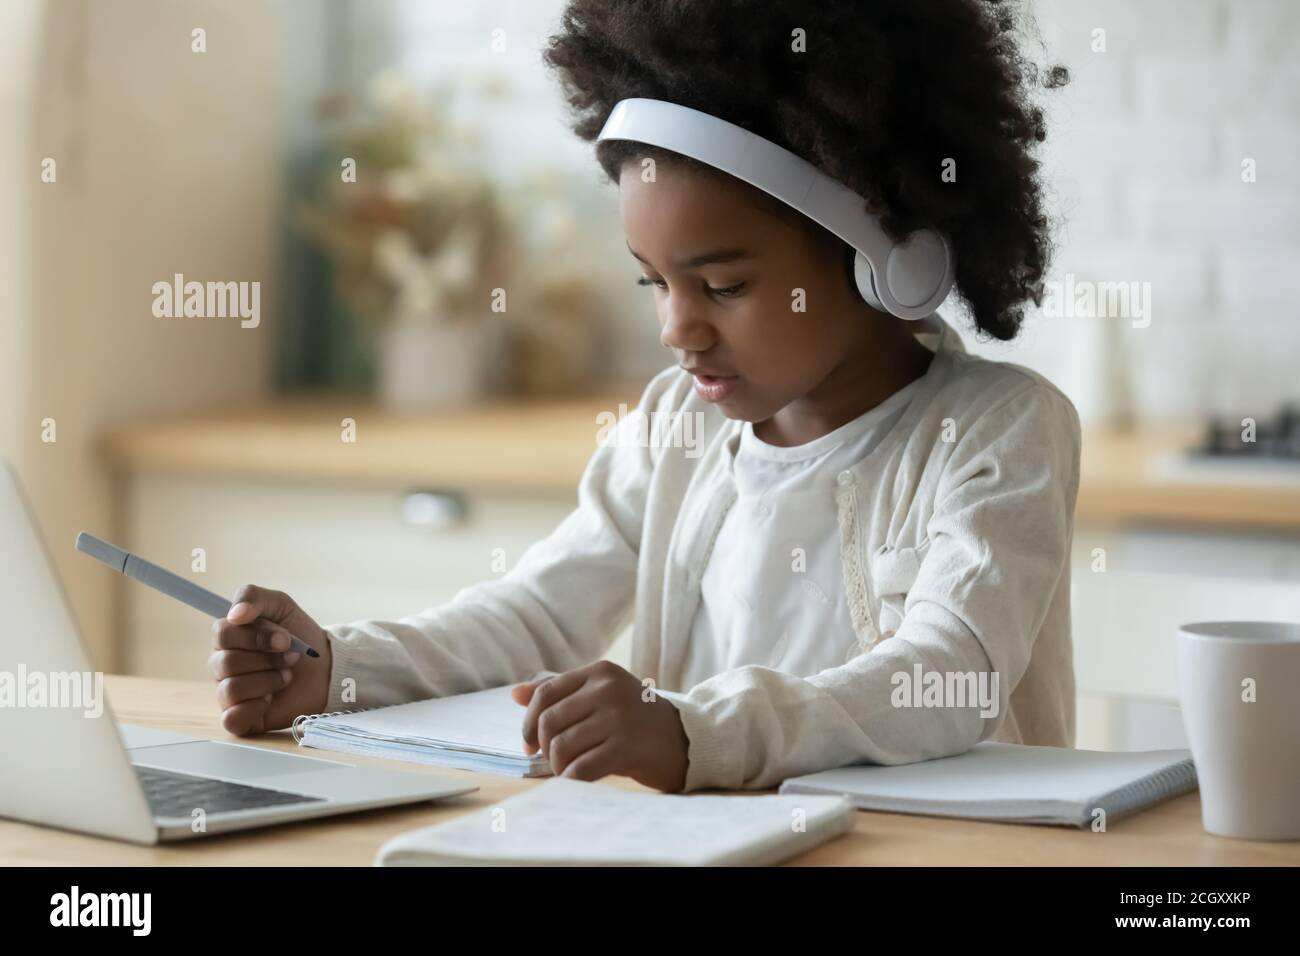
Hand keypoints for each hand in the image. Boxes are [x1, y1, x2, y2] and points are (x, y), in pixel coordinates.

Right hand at [209, 584, 331, 735]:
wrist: (328, 668)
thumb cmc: (302, 637)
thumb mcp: (281, 605)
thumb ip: (253, 597)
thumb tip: (234, 614)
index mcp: (229, 639)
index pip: (221, 634)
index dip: (256, 637)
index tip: (285, 639)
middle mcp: (224, 666)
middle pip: (226, 662)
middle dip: (267, 660)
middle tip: (291, 659)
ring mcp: (230, 693)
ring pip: (231, 689)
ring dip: (268, 681)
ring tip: (286, 677)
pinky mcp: (242, 718)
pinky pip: (231, 718)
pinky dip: (254, 707)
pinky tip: (270, 699)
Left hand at [511, 660, 689, 792]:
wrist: (686, 741)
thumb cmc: (636, 720)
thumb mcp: (602, 696)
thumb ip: (561, 693)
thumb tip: (514, 694)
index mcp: (600, 673)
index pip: (545, 693)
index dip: (529, 722)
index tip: (530, 745)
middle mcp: (608, 689)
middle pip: (549, 721)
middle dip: (543, 747)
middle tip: (554, 761)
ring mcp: (618, 717)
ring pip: (561, 746)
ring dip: (558, 766)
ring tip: (569, 771)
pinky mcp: (626, 747)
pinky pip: (580, 768)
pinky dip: (572, 780)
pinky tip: (578, 781)